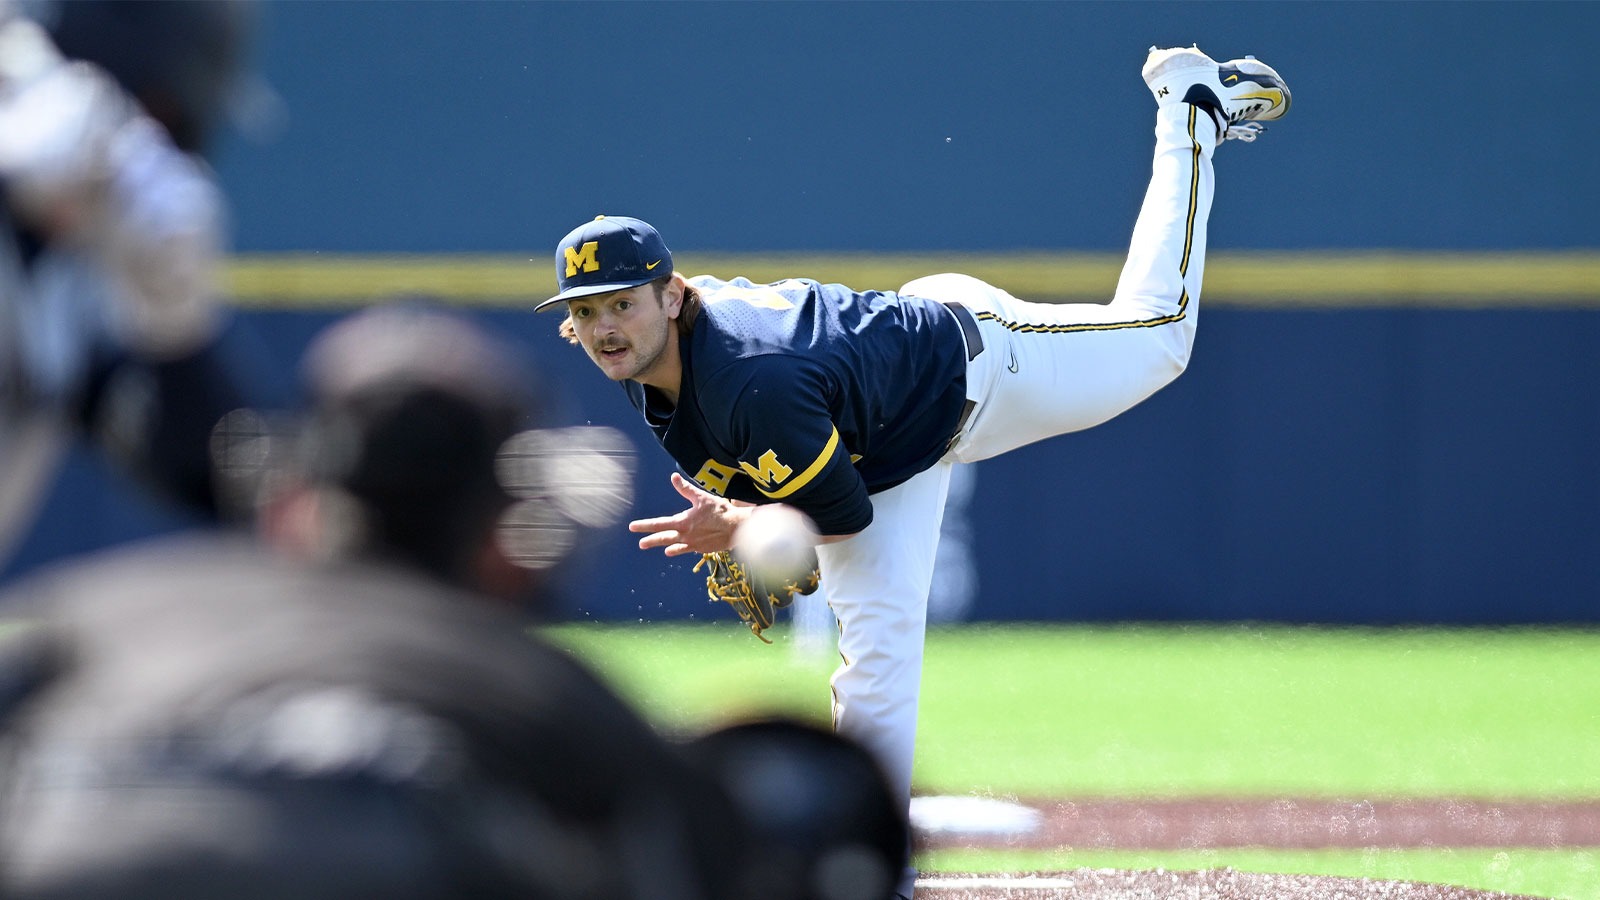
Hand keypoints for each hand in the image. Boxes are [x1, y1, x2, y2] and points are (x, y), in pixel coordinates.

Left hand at [628, 472, 751, 556]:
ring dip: (663, 546)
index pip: (658, 524)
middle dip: (650, 540)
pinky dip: (679, 549)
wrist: (736, 529)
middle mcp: (685, 535)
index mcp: (683, 522)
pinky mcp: (701, 549)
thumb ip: (686, 489)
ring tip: (657, 548)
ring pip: (674, 546)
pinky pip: (687, 549)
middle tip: (640, 544)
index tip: (632, 527)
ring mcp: (693, 544)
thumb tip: (674, 477)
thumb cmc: (720, 512)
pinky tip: (673, 550)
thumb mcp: (702, 498)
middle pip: (663, 538)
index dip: (644, 525)